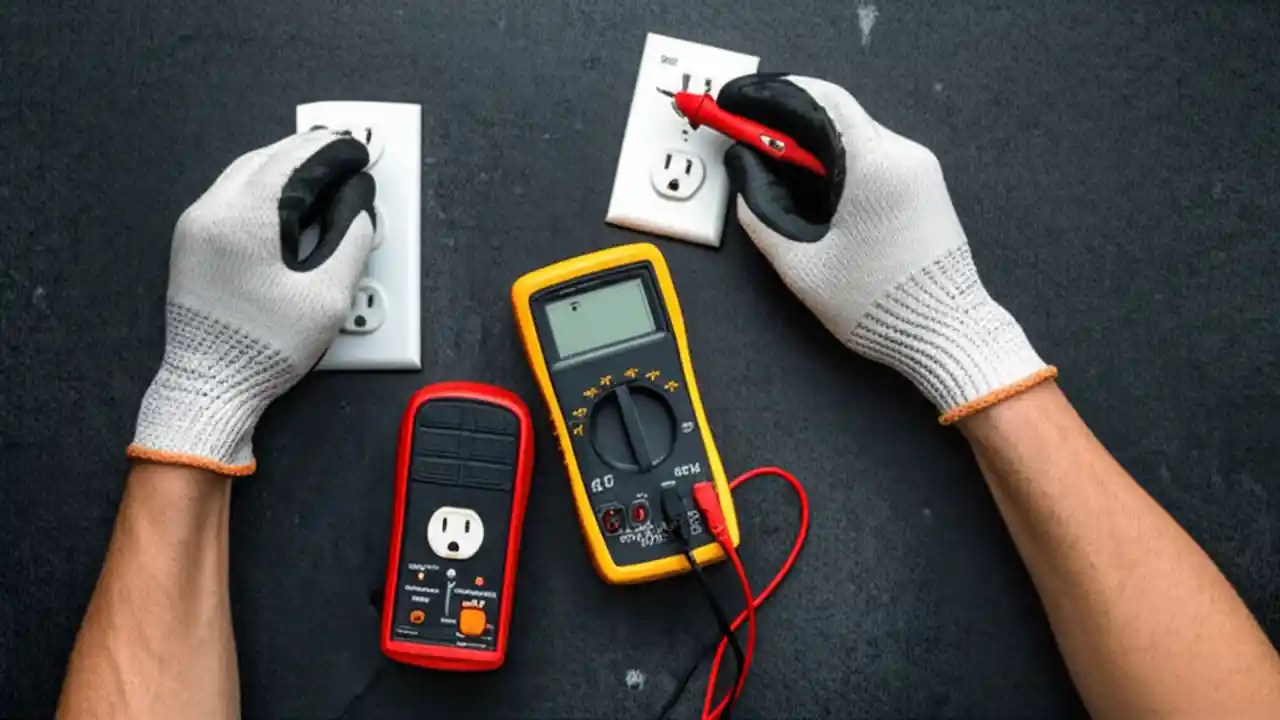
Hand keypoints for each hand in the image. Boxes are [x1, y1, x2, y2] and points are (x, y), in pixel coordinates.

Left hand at [128, 129, 376, 474]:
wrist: (211, 385)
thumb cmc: (261, 349)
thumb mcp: (326, 298)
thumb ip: (350, 243)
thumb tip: (357, 212)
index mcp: (241, 220)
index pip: (290, 160)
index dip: (328, 150)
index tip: (353, 150)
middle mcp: (210, 215)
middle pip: (262, 159)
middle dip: (303, 151)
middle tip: (339, 152)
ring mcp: (195, 229)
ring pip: (242, 174)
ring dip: (280, 166)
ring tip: (316, 171)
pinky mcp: (192, 245)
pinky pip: (228, 196)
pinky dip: (260, 187)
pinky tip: (283, 200)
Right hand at [721, 74, 1054, 423]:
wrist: (947, 334)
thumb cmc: (877, 305)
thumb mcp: (803, 267)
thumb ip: (763, 214)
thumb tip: (744, 173)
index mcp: (877, 166)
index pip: (822, 100)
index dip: (773, 95)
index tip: (740, 103)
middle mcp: (905, 155)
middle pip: (837, 117)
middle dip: (788, 123)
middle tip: (747, 137)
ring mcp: (921, 170)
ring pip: (855, 137)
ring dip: (813, 145)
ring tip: (774, 166)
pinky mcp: (925, 187)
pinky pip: (875, 157)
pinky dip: (838, 162)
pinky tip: (813, 186)